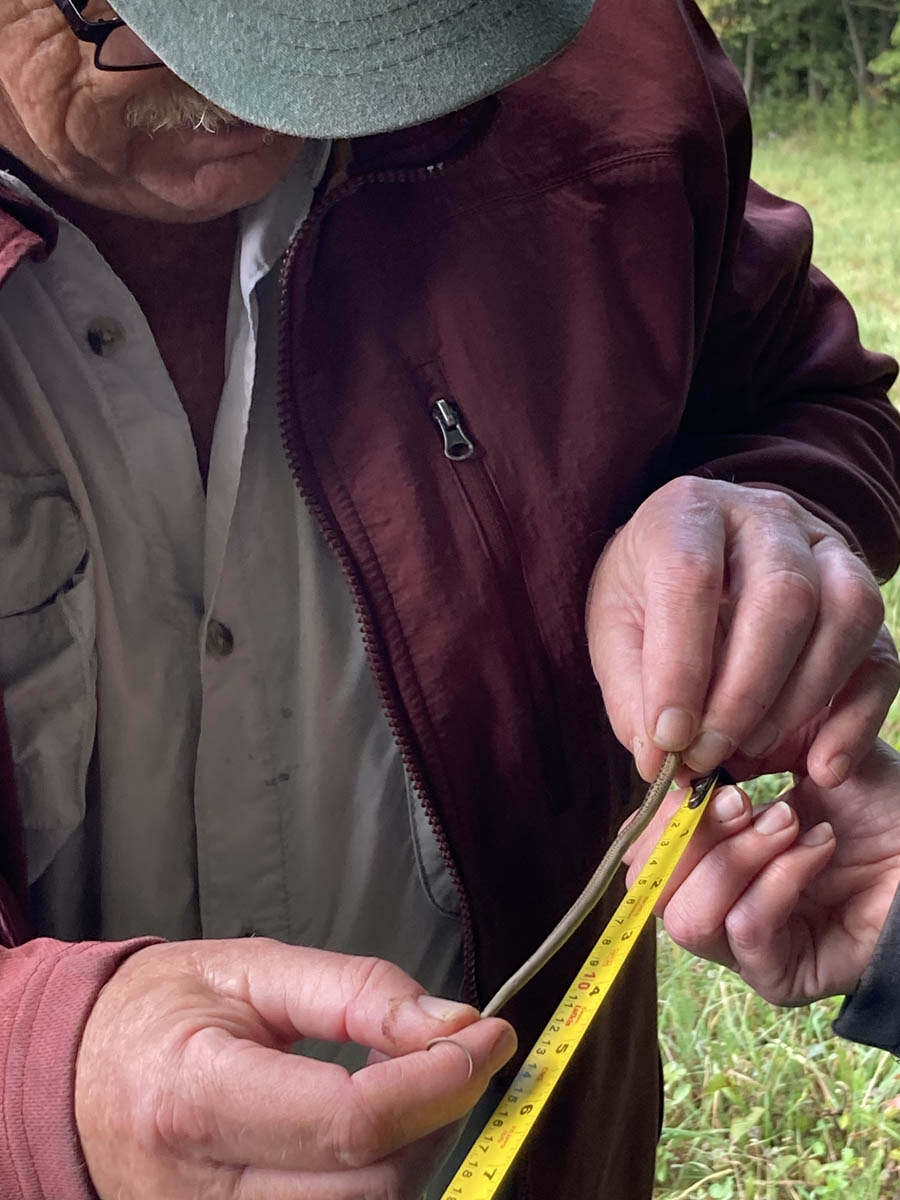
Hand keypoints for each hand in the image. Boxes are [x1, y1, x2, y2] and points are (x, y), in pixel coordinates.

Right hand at [74, 939, 515, 1199]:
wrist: (73, 1074)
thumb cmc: (160, 1011)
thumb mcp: (253, 968)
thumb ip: (356, 992)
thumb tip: (452, 1024)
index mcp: (197, 1097)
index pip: (350, 1121)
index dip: (440, 1082)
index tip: (488, 1040)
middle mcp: (199, 1191)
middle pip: (369, 1190)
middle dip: (438, 1122)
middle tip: (453, 1062)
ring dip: (412, 1161)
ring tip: (410, 1097)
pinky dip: (370, 1189)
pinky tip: (374, 1144)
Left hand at [586, 477, 897, 786]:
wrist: (694, 564)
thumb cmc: (648, 595)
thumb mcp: (616, 631)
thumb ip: (632, 691)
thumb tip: (661, 760)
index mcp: (690, 511)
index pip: (692, 576)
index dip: (681, 664)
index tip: (669, 736)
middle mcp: (768, 517)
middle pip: (783, 595)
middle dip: (745, 692)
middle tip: (709, 752)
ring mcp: (827, 549)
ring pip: (846, 614)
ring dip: (800, 699)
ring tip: (749, 749)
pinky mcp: (865, 595)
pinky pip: (883, 655)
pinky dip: (856, 719)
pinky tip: (822, 766)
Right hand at [622, 739, 899, 1003]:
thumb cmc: (878, 802)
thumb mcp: (798, 746)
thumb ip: (739, 742)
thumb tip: (682, 752)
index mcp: (708, 854)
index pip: (645, 848)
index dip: (663, 811)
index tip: (704, 769)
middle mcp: (716, 902)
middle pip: (650, 886)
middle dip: (692, 835)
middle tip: (746, 799)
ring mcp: (744, 944)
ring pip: (686, 919)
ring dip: (735, 860)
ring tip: (790, 824)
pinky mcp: (779, 976)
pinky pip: (746, 931)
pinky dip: (779, 880)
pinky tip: (817, 849)